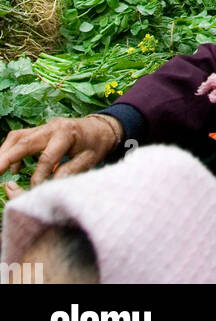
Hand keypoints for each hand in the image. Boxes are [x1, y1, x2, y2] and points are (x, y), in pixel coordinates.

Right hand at [0, 114, 118, 187]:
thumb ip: (70, 171)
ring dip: (4, 153)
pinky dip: (10, 150)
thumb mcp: (89, 159)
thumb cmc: (96, 145)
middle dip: (5, 158)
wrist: (101, 127)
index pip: (46, 158)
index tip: (33, 193)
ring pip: (17, 137)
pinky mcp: (39, 130)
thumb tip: (50, 184)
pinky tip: (10, 168)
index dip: (38, 178)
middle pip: (23, 141)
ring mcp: (44, 126)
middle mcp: (52, 127)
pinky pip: (20, 137)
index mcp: (66, 134)